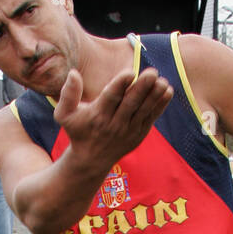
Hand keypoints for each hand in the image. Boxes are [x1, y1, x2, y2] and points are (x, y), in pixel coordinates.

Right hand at [54, 65, 173, 169]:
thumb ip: (67, 95)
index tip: (129, 72)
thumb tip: (73, 73)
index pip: (110, 98)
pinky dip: (160, 106)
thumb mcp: (65, 115)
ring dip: (154, 96)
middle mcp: (114, 124)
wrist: (91, 160)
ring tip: (163, 82)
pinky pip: (151, 118)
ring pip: (143, 111)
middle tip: (152, 73)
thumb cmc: (78, 131)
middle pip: (130, 104)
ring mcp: (128, 130)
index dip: (120, 85)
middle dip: (142, 88)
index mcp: (98, 116)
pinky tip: (167, 91)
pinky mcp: (138, 134)